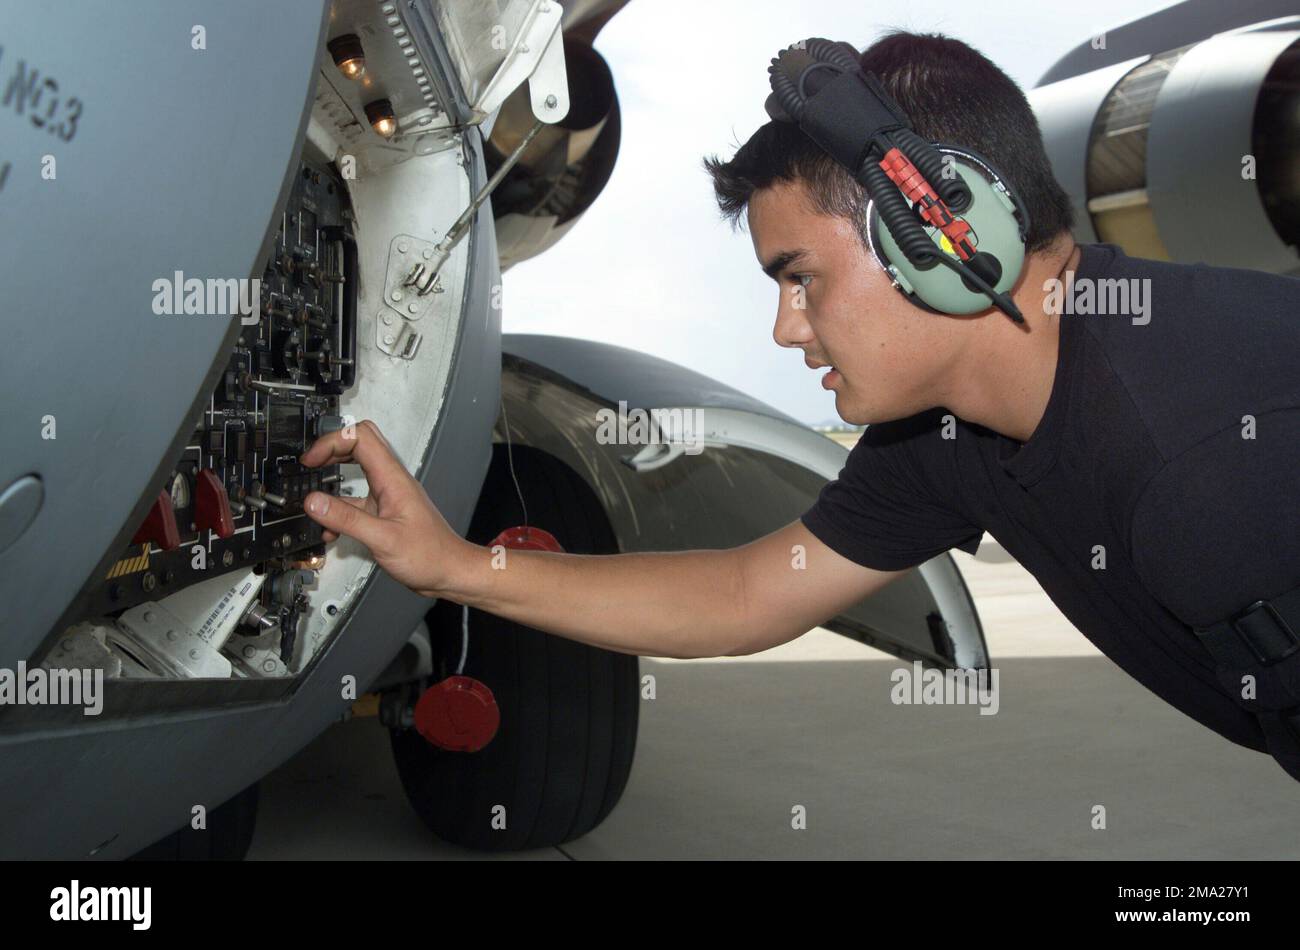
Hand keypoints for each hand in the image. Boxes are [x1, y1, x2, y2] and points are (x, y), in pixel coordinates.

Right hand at [299, 419, 464, 597]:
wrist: (449, 572)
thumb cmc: (430, 555)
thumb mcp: (382, 538)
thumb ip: (346, 519)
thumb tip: (314, 502)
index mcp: (393, 479)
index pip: (360, 438)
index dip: (331, 442)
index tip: (311, 460)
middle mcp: (391, 482)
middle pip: (359, 444)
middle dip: (331, 450)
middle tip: (311, 465)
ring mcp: (388, 495)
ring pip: (356, 472)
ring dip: (333, 480)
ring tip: (314, 494)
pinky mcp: (384, 512)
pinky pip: (356, 500)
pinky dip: (339, 508)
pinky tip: (330, 528)